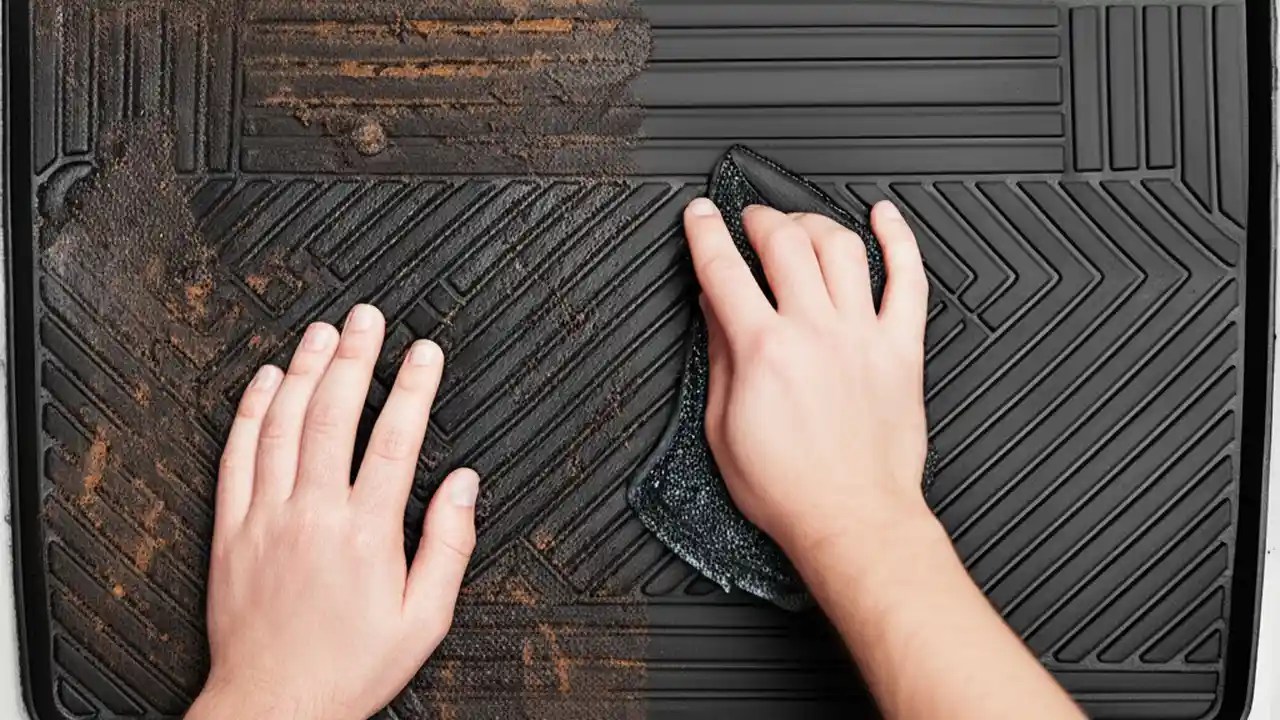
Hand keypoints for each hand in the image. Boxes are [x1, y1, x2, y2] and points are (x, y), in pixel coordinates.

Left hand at [187, 304, 478, 719]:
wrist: (273, 705)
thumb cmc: (349, 666)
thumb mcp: (425, 618)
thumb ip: (448, 545)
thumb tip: (463, 486)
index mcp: (367, 533)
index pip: (395, 438)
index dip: (413, 386)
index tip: (425, 352)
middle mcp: (314, 514)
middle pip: (335, 414)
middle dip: (355, 357)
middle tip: (368, 317)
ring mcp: (267, 516)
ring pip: (284, 424)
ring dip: (304, 370)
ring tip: (322, 331)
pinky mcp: (231, 529)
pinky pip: (237, 455)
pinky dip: (250, 411)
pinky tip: (264, 381)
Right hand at [685, 199, 932, 557]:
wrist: (852, 521)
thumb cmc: (789, 489)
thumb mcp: (723, 427)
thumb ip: (719, 357)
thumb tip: (714, 307)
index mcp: (764, 352)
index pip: (724, 270)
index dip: (706, 233)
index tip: (700, 215)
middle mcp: (815, 333)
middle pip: (784, 242)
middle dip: (759, 219)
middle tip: (749, 220)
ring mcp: (863, 336)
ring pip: (841, 247)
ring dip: (813, 222)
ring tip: (799, 224)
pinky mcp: (902, 349)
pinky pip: (909, 279)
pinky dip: (899, 239)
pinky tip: (885, 217)